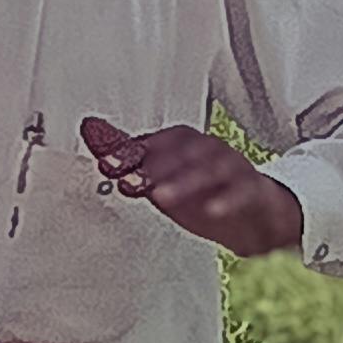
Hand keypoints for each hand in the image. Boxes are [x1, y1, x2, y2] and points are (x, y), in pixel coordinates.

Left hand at [81, 120, 304, 256]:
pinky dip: (227, 200)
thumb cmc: (201, 191)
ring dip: (184, 182)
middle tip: (131, 184)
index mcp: (180, 143)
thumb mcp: (158, 175)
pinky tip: (213, 211)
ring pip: (208, 170)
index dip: (128, 154)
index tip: (108, 166)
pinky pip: (241, 192)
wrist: (252, 214)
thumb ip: (125, 154)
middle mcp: (205, 149)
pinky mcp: (252, 190)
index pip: (151, 144)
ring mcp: (231, 167)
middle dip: (153, 168)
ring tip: (162, 197)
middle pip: (179, 154)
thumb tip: (89, 127)